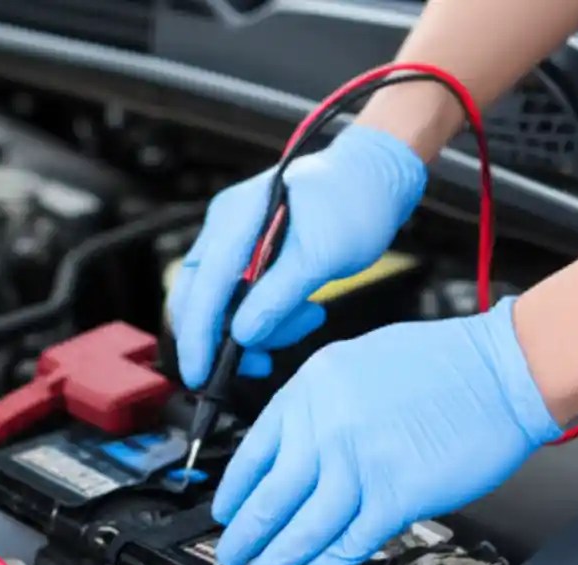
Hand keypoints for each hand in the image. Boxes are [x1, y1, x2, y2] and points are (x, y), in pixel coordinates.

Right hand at [168, 124, 427, 385]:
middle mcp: (224, 227)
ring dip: (258, 326)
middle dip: (225, 338)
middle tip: (260, 363)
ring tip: (306, 319)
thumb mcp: (322, 257)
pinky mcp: (248, 252)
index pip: (204, 287)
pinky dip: (266, 314)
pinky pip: (241, 295)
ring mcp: (233, 239)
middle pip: (200, 298)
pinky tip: (301, 310)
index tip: (200, 375)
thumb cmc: (355, 202)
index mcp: (236, 219)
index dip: (199, 336)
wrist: (378, 177)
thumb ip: (278, 298)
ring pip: (222, 303)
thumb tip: (242, 336)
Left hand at [211, 299, 560, 564]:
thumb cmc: (439, 362)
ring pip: (303, 528)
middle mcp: (324, 429)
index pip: (252, 455)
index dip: (234, 494)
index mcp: (307, 392)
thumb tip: (288, 450)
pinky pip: (348, 542)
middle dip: (245, 537)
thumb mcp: (350, 363)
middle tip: (233, 556)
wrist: (501, 371)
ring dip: (277, 560)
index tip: (226, 514)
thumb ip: (315, 407)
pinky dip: (324, 564)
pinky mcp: (397, 496)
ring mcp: (358, 465)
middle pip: (270, 499)